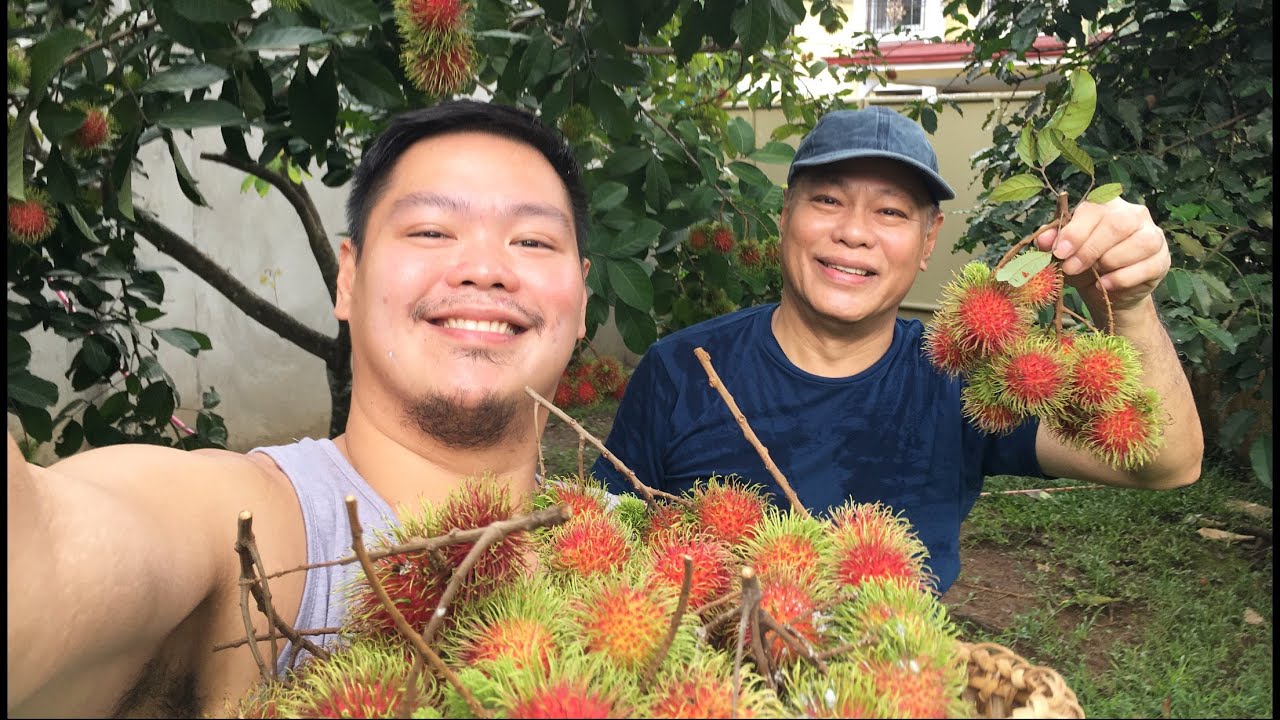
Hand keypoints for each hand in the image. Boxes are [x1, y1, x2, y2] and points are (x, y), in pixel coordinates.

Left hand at [1034, 197, 1169, 315]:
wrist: (1107, 293)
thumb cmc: (1084, 266)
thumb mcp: (1065, 255)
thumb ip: (1052, 244)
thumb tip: (1041, 239)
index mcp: (1107, 206)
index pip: (1094, 209)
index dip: (1076, 231)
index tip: (1059, 252)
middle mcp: (1134, 214)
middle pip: (1117, 224)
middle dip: (1090, 249)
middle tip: (1071, 268)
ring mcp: (1153, 235)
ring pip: (1139, 242)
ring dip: (1110, 262)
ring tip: (1094, 276)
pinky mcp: (1162, 259)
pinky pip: (1148, 265)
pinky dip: (1123, 278)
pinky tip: (1106, 285)